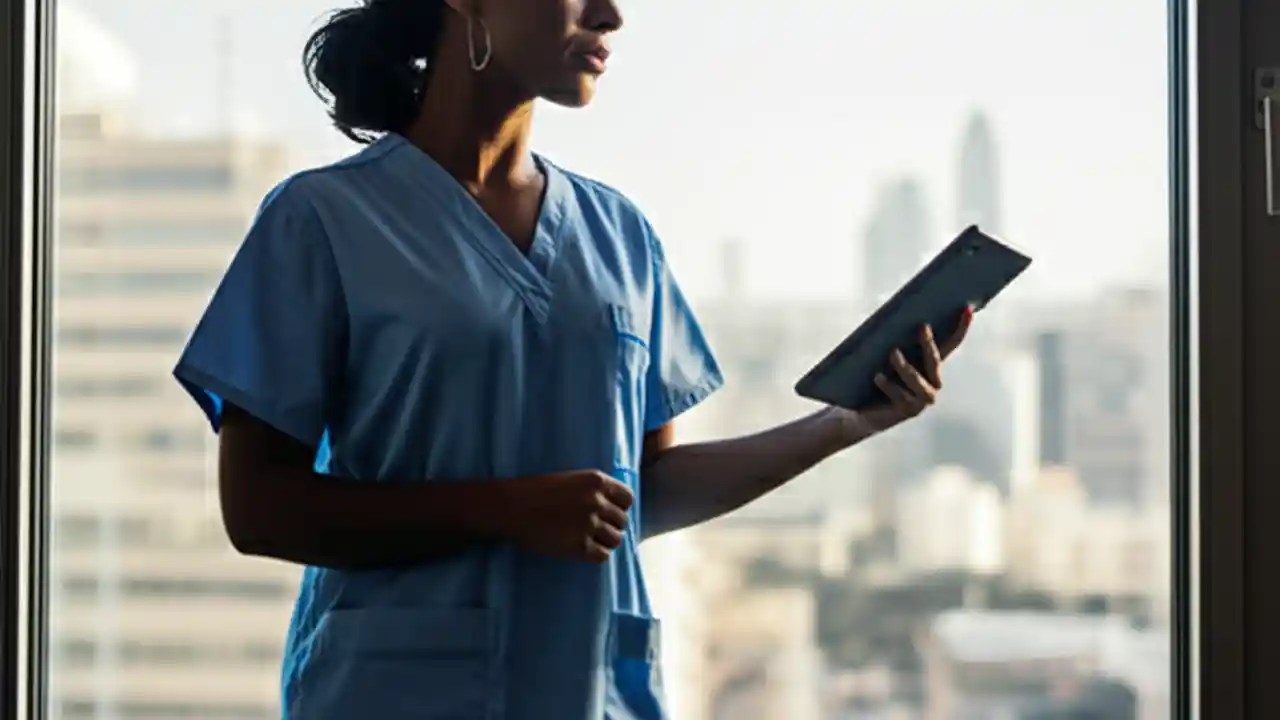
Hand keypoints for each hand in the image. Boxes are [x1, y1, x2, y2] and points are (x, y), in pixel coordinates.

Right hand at [495, 470, 633, 562]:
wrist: (510, 506)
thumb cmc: (535, 490)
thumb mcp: (570, 479)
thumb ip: (592, 490)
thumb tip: (612, 507)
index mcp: (596, 481)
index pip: (628, 498)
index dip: (619, 507)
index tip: (609, 512)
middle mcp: (597, 502)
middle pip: (622, 521)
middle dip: (611, 526)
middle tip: (595, 529)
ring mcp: (589, 524)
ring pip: (615, 540)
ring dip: (605, 541)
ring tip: (590, 540)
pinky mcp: (579, 546)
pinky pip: (602, 556)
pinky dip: (596, 555)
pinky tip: (583, 550)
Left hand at [831, 305, 974, 442]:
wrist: (864, 412)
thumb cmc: (876, 375)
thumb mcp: (883, 355)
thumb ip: (893, 339)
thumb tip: (894, 317)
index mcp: (931, 365)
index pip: (950, 343)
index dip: (961, 327)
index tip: (967, 308)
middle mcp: (933, 382)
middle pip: (934, 360)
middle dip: (929, 343)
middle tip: (922, 327)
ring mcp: (924, 399)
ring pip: (916, 378)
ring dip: (905, 365)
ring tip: (893, 353)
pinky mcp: (910, 411)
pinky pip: (900, 395)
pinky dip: (889, 384)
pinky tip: (878, 376)